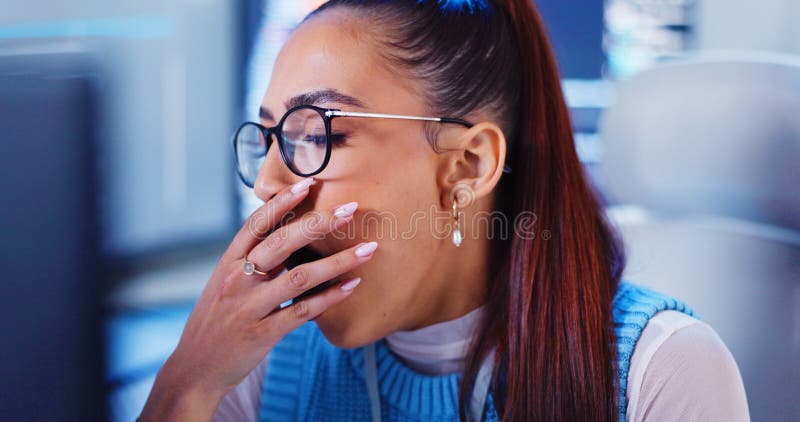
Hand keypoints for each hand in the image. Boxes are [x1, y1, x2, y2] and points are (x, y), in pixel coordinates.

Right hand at [140, 177, 375, 420]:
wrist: (195, 370)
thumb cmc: (217, 322)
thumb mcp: (225, 284)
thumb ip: (250, 260)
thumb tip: (287, 234)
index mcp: (228, 263)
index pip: (256, 223)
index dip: (283, 202)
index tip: (310, 184)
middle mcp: (237, 280)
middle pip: (282, 243)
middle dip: (319, 223)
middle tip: (350, 209)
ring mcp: (249, 307)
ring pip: (299, 277)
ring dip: (338, 262)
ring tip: (367, 250)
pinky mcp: (262, 334)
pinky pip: (302, 311)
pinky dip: (330, 297)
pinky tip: (352, 286)